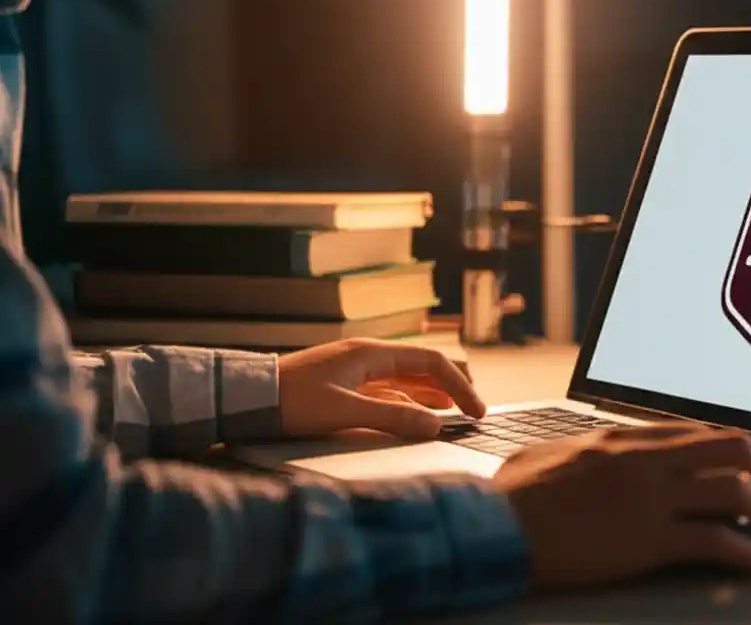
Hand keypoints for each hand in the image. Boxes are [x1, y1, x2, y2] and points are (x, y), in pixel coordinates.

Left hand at [276, 338, 484, 439]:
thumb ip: (393, 418)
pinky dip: (408, 403)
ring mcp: (356, 371)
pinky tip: (416, 416)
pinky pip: (388, 392)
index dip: (460, 385)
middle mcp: (368, 357)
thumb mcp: (345, 412)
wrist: (244, 399)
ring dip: (432, 396)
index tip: (477, 411)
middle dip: (452, 388)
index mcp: (372, 353)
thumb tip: (436, 426)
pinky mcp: (343, 387)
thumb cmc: (291, 402)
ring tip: (454, 414)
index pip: (432, 362)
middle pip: (423, 368)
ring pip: (406, 381)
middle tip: (473, 413)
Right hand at [492, 423, 750, 589]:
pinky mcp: (645, 540)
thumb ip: (591, 452)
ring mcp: (648, 498)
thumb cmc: (510, 497)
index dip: (744, 454)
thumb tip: (604, 456)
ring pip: (735, 495)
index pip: (705, 434)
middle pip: (734, 452)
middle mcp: (645, 459)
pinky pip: (715, 542)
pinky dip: (747, 555)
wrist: (489, 528)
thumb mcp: (553, 455)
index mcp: (626, 438)